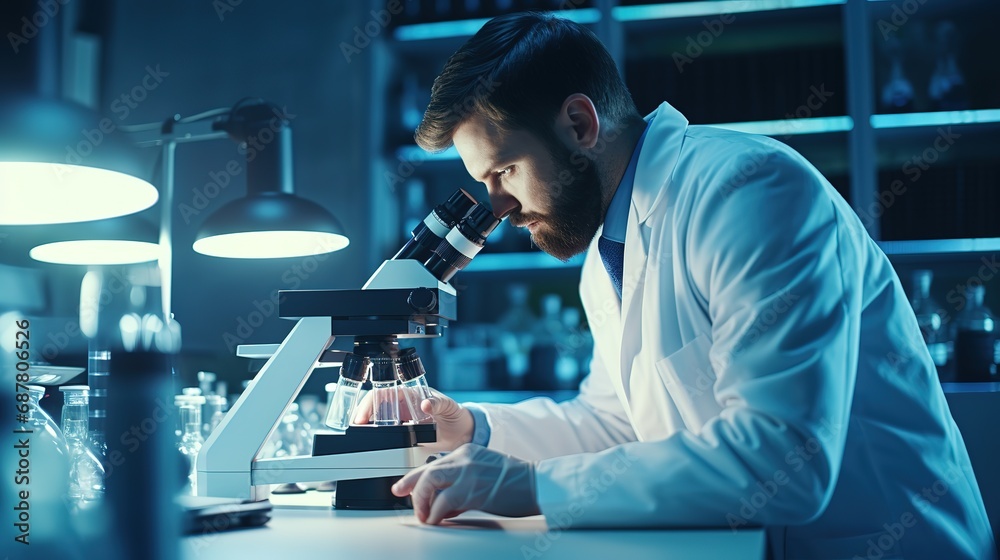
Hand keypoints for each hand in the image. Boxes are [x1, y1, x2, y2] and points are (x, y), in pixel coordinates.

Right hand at [352, 387, 473, 450]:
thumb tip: (425, 404)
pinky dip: (378, 440)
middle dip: (363, 416)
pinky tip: (374, 446)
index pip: (382, 394)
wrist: (463, 433)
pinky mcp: (405, 436)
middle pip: (375, 408)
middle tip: (357, 429)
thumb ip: (438, 404)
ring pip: (378, 422)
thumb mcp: (448, 407)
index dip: (369, 403)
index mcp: (410, 396)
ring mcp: (402, 422)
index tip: (363, 416)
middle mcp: (403, 408)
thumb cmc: (455, 414)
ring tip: (361, 437)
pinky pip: (387, 437)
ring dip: (368, 428)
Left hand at [392, 444, 539, 523]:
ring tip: (425, 516)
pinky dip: (436, 513)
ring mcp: (468, 472)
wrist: (537, 483)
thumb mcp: (483, 475)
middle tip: (409, 504)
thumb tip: (441, 505)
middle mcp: (465, 458)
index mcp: (467, 452)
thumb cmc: (515, 483)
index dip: (413, 478)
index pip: (433, 464)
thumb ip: (460, 484)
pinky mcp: (473, 488)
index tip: (401, 489)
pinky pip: (444, 501)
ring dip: (423, 503)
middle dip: (411, 489)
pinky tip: (437, 520)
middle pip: (427, 472)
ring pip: (430, 483)